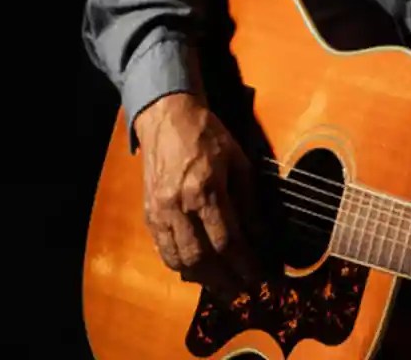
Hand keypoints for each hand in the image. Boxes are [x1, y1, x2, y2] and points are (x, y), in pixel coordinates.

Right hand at [134, 92, 263, 301]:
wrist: (167, 118)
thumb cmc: (208, 135)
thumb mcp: (239, 162)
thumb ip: (250, 201)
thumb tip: (262, 236)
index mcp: (205, 189)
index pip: (227, 241)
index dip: (244, 265)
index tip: (259, 277)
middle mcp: (179, 205)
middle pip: (201, 258)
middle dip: (224, 280)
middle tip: (242, 293)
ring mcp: (160, 210)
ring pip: (179, 258)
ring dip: (201, 278)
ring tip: (221, 287)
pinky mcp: (149, 212)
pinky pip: (162, 248)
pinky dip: (179, 264)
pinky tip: (195, 270)